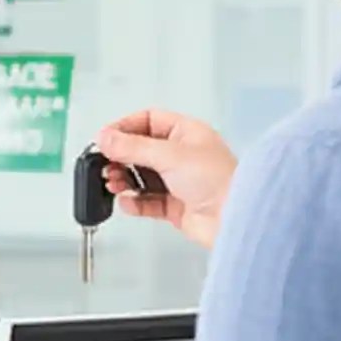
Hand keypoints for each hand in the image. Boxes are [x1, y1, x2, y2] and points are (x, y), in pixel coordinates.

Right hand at [96, 109, 237, 248]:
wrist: (236, 219)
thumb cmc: (219, 181)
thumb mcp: (169, 155)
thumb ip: (132, 147)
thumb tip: (105, 138)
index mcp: (187, 133)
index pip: (148, 120)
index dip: (125, 127)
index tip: (106, 138)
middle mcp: (183, 155)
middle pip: (141, 149)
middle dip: (121, 156)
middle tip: (105, 163)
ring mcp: (179, 181)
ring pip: (142, 176)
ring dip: (124, 179)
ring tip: (113, 182)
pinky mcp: (176, 206)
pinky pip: (147, 202)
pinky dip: (134, 202)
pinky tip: (127, 201)